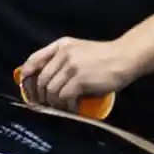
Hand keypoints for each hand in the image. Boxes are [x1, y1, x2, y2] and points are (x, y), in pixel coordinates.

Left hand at [18, 37, 139, 112]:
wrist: (127, 57)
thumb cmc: (104, 57)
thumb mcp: (79, 51)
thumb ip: (61, 60)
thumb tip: (43, 82)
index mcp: (61, 45)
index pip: (34, 60)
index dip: (26, 76)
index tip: (27, 89)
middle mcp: (63, 54)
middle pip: (41, 79)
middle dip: (41, 96)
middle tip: (47, 105)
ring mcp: (71, 66)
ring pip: (51, 90)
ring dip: (55, 103)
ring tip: (63, 107)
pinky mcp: (80, 79)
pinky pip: (64, 97)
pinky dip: (66, 106)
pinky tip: (73, 108)